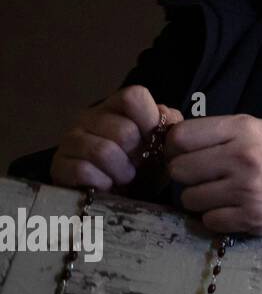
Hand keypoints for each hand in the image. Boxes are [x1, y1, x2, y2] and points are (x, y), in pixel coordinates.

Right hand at [50, 85, 185, 191]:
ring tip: (124, 177)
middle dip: (138, 156)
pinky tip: (106, 186)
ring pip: (103, 151)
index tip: (152, 140)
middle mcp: (90, 116)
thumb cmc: (143, 167)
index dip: (149, 120)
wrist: (119, 197)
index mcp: (118, 106)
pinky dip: (102, 183)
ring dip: (122, 172)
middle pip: (124, 130)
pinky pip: (83, 171)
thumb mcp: (163, 145)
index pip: (134, 96)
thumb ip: (169, 125)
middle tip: (137, 166)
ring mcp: (71, 139)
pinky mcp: (59, 164)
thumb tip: (166, 116)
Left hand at [162, 114, 261, 234]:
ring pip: (190, 198)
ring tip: (218, 191)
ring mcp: (247, 191)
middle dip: (185, 173)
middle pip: (179, 170)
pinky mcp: (251, 218)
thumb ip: (211, 130)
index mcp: (242, 129)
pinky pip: (208, 220)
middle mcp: (244, 158)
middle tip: (201, 174)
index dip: (174, 146)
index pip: (180, 137)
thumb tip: (166, 141)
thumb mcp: (248, 128)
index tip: (183, 152)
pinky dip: (214, 216)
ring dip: (199, 196)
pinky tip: (230, 206)